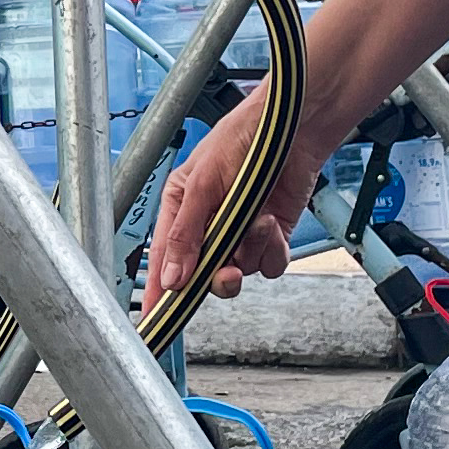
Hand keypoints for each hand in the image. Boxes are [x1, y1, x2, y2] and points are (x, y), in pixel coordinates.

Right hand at [143, 86, 323, 302]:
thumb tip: (172, 277)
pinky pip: (269, 264)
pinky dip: (273, 250)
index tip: (155, 321)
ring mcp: (241, 233)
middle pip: (205, 276)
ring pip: (241, 270)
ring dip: (252, 249)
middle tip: (227, 269)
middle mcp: (209, 226)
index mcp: (181, 210)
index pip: (165, 261)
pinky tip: (272, 223)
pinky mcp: (270, 236)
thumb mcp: (202, 184)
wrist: (293, 128)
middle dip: (218, 275)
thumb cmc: (241, 138)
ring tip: (259, 219)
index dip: (159, 293)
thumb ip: (186, 234)